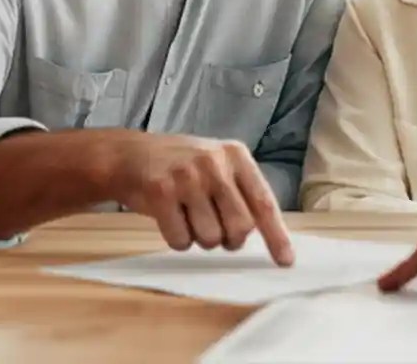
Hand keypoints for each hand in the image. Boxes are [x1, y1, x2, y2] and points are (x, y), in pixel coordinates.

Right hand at [111, 134, 293, 265]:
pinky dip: (177, 239)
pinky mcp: (161, 191)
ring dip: (200, 238)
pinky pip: (180, 240)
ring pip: (210, 238)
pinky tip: (170, 218)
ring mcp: (187, 176)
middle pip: (240, 227)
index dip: (276, 235)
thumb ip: (242, 193)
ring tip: (188, 216)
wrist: (130, 154)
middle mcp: (214, 163)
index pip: (263, 202)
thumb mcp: (218, 165)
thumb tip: (269, 237)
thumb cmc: (182, 167)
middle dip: (229, 239)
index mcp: (236, 155)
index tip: (285, 261)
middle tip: (215, 228)